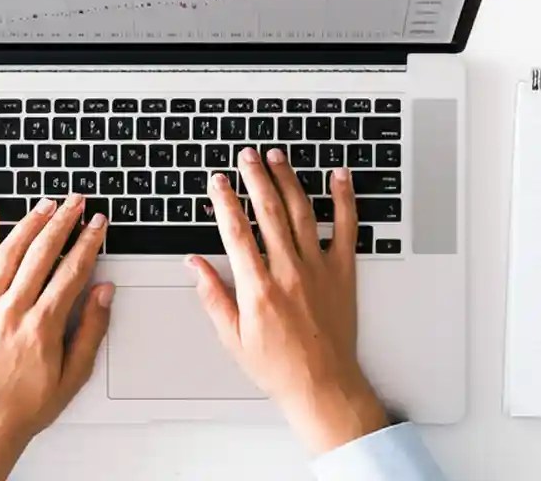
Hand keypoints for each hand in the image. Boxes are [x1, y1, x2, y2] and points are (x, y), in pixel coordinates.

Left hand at [0, 195, 112, 480]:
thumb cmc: (26, 405)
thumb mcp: (73, 375)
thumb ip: (91, 329)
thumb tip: (103, 292)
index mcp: (42, 326)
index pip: (72, 271)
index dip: (88, 242)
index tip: (98, 224)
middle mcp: (11, 312)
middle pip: (42, 253)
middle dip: (63, 222)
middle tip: (76, 203)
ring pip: (8, 253)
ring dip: (29, 224)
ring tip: (45, 205)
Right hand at [188, 147, 388, 453]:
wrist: (322, 384)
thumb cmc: (278, 366)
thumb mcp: (233, 336)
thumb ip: (213, 296)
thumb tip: (194, 264)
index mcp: (258, 288)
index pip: (236, 232)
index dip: (225, 201)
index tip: (218, 181)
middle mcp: (288, 271)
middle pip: (269, 211)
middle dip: (255, 178)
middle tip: (246, 156)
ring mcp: (318, 268)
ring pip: (302, 212)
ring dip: (288, 180)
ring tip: (277, 157)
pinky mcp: (343, 271)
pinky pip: (346, 227)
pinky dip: (344, 199)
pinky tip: (339, 177)